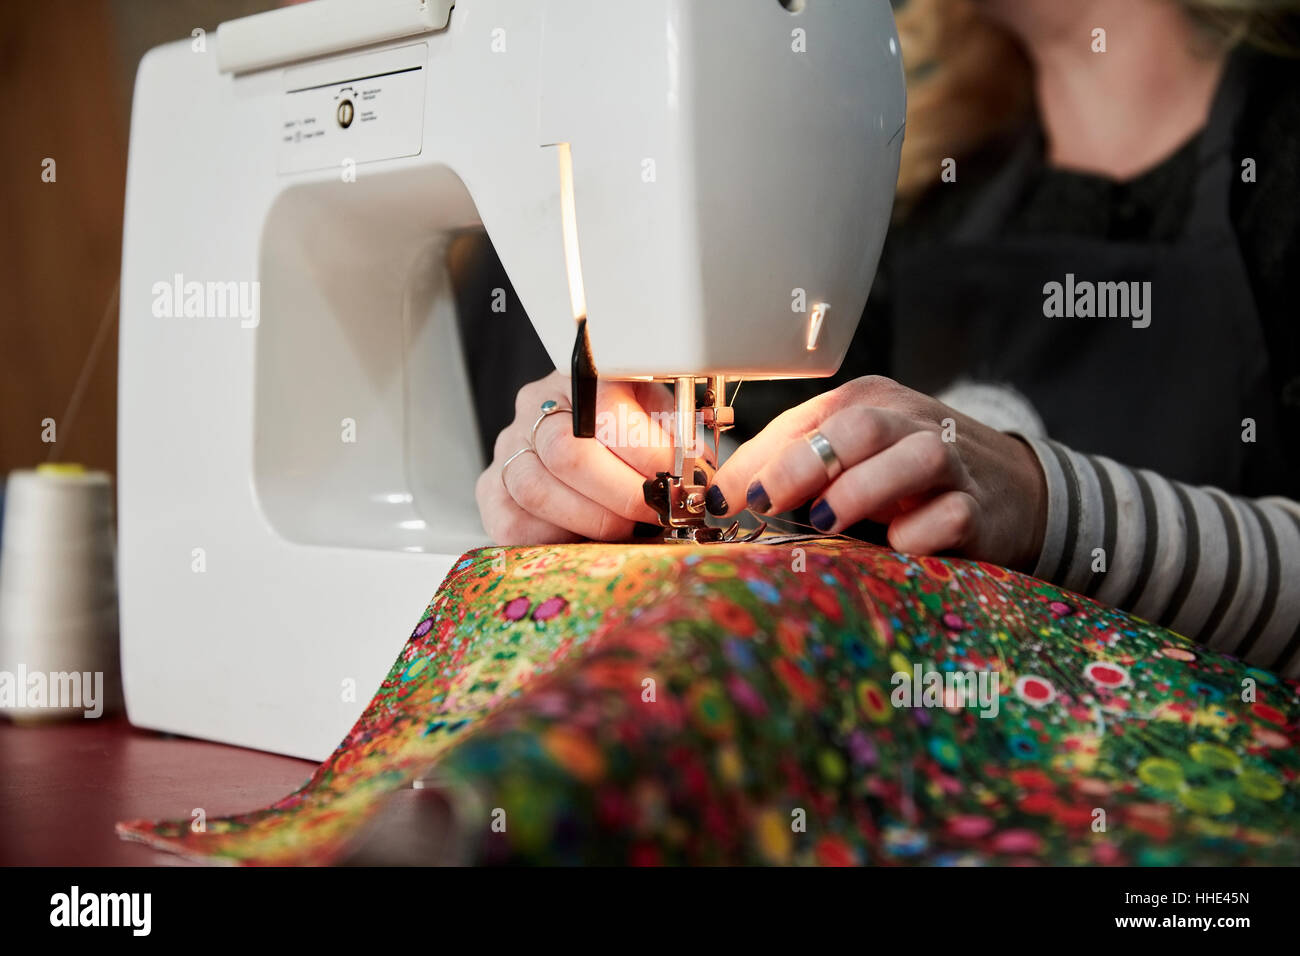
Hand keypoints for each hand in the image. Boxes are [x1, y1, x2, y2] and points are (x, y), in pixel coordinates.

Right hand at [476, 370, 697, 544]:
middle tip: (656, 513)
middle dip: (622, 494)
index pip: (606, 409)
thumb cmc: (626, 436)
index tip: (678, 482)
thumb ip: (676, 438)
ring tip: (627, 529)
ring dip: (593, 520)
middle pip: (568, 452)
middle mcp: (536, 407)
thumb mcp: (657, 419)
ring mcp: (508, 448)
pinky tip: (585, 538)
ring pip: (538, 490)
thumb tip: (701, 475)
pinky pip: (514, 523)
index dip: (646, 452)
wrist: (577, 446)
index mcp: (582, 378)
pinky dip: (557, 538)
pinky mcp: (490, 491)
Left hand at [707, 376, 1046, 570]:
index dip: (760, 457)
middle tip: (765, 502)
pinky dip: (919, 532)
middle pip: (861, 425)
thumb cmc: (911, 479)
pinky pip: (951, 516)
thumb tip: (725, 495)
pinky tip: (894, 546)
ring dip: (863, 490)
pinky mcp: (980, 513)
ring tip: (825, 521)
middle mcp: (913, 426)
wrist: (1015, 493)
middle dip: (805, 464)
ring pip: (917, 458)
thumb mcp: (853, 457)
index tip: (724, 498)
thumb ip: (795, 465)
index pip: (810, 418)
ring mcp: (952, 467)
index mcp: (873, 403)